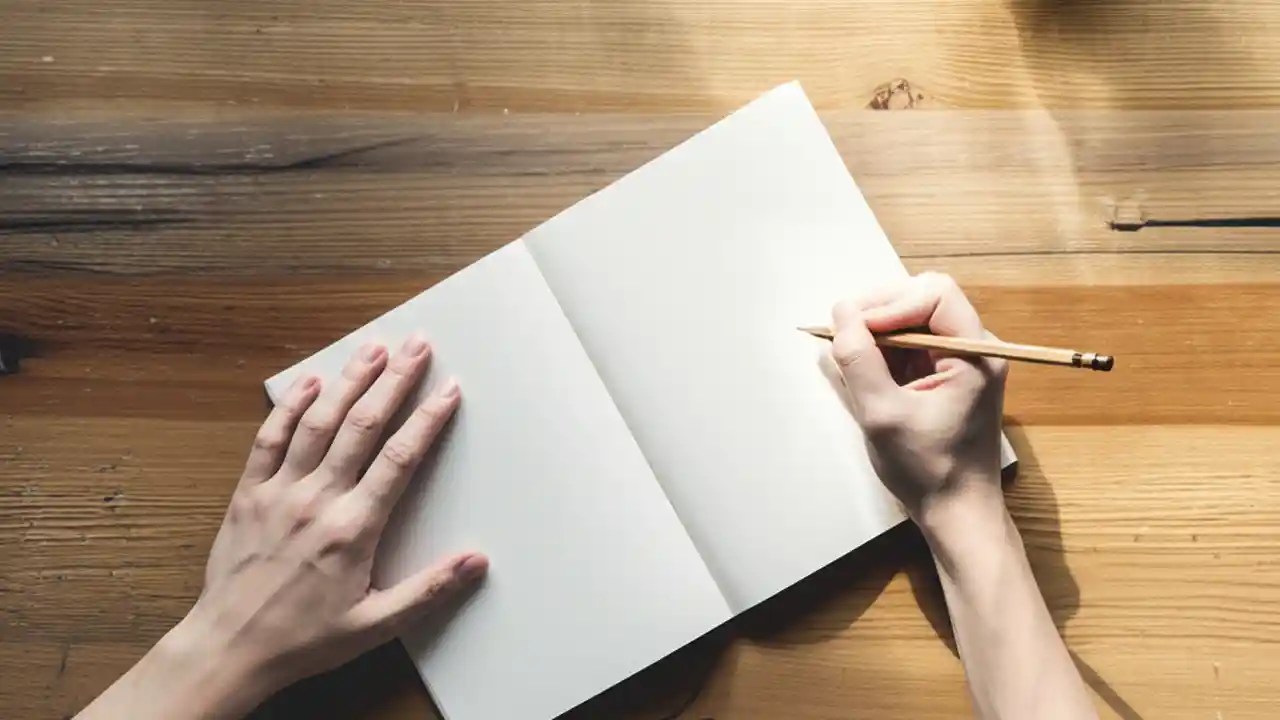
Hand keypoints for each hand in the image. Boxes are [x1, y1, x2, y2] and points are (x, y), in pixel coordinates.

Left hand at [78, 337, 486, 719]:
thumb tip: (476, 562)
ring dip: (348, 381)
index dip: (427, 419)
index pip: (400, 458)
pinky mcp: (248, 495)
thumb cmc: (301, 640)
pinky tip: (309, 384)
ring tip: (373, 349)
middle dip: (394, 381)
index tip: (448, 390)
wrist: (228, 649)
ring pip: (318, 422)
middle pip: (362, 425)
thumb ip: (428, 590)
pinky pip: (269, 439)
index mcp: (352, 529)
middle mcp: (316, 500)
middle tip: (417, 347)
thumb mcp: (375, 625)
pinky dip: (289, 408)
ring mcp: (278, 493)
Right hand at [830, 272, 1007, 533]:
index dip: (891, 302)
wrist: (957, 512)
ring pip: (912, 319)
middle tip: (842, 332)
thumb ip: (860, 362)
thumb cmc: (929, 471)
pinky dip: (881, 349)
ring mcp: (960, 361)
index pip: (935, 294)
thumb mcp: (883, 415)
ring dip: (876, 330)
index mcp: (976, 354)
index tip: (856, 327)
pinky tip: (859, 369)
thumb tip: (841, 316)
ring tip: (846, 353)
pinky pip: (910, 344)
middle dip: (878, 310)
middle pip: (922, 299)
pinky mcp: (944, 374)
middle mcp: (974, 349)